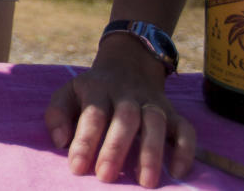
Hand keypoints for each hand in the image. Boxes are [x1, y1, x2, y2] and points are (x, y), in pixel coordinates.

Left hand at [44, 34, 194, 186]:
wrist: (127, 65)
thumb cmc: (92, 91)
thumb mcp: (68, 93)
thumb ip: (58, 114)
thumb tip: (60, 142)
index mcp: (97, 89)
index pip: (92, 114)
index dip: (84, 141)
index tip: (77, 168)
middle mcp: (127, 94)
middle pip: (125, 118)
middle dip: (115, 148)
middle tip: (106, 177)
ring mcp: (152, 102)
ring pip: (155, 123)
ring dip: (151, 152)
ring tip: (146, 182)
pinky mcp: (173, 113)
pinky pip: (185, 129)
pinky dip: (185, 149)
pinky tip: (178, 172)